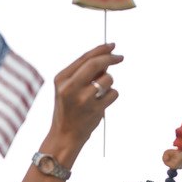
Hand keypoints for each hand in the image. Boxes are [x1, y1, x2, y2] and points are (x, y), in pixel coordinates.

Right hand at [41, 43, 123, 160]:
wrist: (64, 135)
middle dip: (110, 58)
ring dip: (109, 83)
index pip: (84, 57)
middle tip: (120, 57)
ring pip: (107, 79)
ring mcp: (82, 99)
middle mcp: (70, 87)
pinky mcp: (95, 109)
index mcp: (61, 78)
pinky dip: (111, 96)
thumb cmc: (68, 110)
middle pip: (95, 63)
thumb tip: (106, 60)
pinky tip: (102, 104)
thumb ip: (83, 73)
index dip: (101, 49)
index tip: (112, 45)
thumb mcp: (67, 88)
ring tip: (100, 94)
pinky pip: (113, 93)